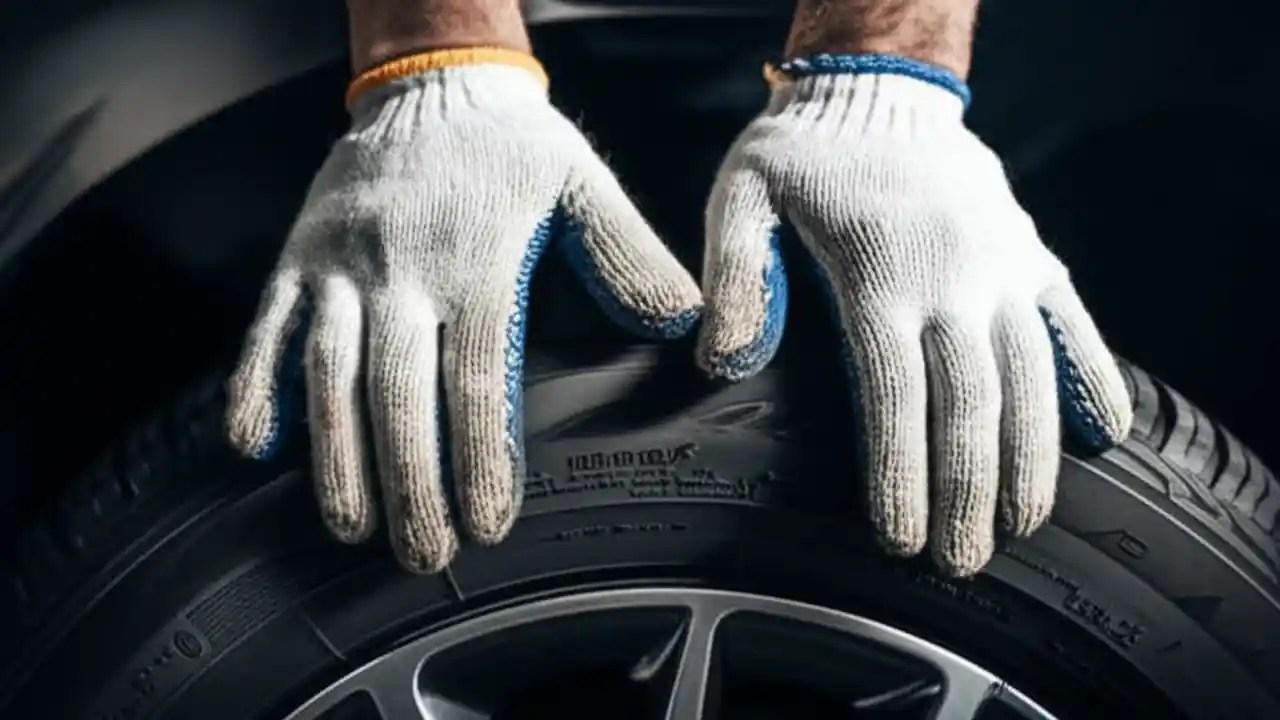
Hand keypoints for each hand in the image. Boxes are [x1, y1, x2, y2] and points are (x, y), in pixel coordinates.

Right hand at [227, 63, 700, 572]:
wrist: (430, 82)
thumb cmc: (511, 147)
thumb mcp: (582, 182)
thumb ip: (627, 253)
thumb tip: (681, 323)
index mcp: (478, 261)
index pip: (478, 377)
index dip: (479, 457)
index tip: (488, 523)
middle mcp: (402, 270)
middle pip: (400, 393)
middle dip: (410, 482)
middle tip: (423, 554)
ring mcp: (340, 264)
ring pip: (330, 373)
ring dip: (336, 456)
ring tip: (350, 526)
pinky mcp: (297, 256)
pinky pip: (266, 328)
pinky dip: (255, 386)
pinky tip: (255, 447)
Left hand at [698, 70, 1131, 575]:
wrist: (877, 93)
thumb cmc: (799, 155)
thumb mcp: (742, 199)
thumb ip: (734, 277)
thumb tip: (720, 361)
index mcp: (878, 275)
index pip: (895, 396)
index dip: (901, 475)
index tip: (903, 541)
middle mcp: (952, 278)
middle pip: (970, 404)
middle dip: (968, 492)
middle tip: (963, 563)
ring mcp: (1002, 267)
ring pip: (1030, 377)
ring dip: (1031, 458)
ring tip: (1022, 525)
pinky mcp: (1031, 256)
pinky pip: (1073, 323)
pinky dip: (1095, 377)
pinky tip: (1107, 434)